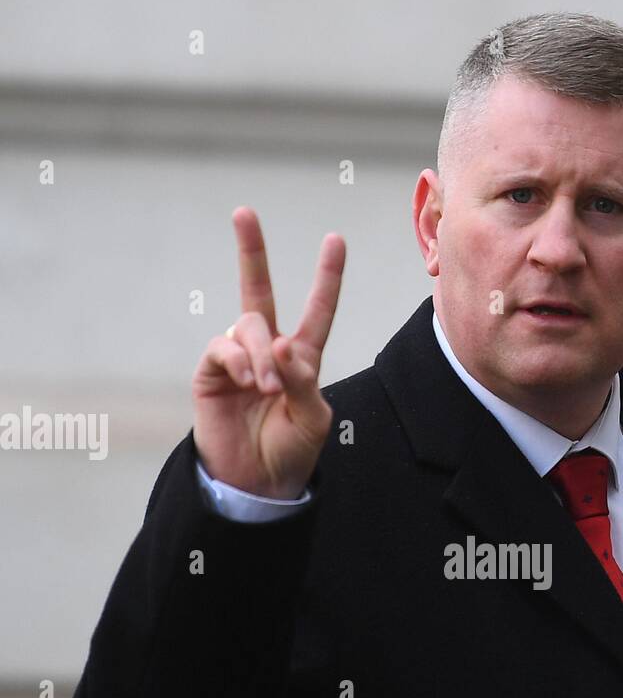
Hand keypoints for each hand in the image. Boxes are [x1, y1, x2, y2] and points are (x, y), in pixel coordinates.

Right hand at [192, 206, 344, 497]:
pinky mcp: (211, 372)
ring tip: (265, 388)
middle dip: (251, 251)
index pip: (317, 312)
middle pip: (257, 290)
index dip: (326, 278)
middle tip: (243, 212)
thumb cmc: (291, 453)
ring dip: (260, 354)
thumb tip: (279, 343)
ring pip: (249, 326)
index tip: (335, 240)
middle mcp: (267, 351)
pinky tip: (246, 382)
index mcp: (301, 359)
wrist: (256, 484)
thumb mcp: (312, 418)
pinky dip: (238, 361)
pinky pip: (223, 347)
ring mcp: (236, 358)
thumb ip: (302, 379)